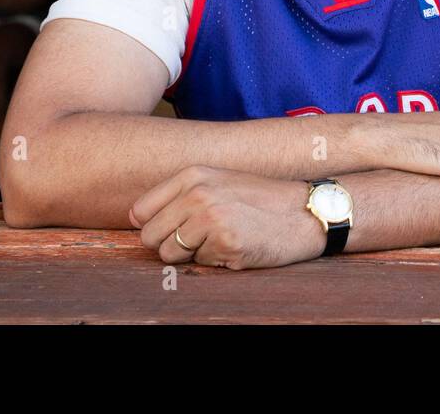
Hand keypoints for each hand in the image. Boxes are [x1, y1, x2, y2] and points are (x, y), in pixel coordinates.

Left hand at [129, 166, 326, 269]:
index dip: (154, 226)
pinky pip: (199, 264)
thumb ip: (178, 194)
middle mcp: (197, 193)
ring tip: (220, 240)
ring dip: (192, 255)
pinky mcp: (226, 242)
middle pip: (149, 236)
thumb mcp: (218, 182)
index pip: (140, 211)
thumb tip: (135, 217)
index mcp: (192, 175)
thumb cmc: (260, 201)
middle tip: (202, 238)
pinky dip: (216, 261)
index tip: (173, 229)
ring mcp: (211, 217)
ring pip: (169, 254)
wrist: (304, 212)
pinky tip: (238, 246)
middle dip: (170, 244)